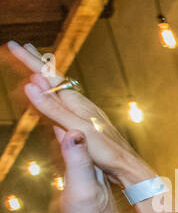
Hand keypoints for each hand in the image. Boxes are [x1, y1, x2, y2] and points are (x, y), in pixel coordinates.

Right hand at [6, 41, 155, 185]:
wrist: (127, 167)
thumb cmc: (105, 149)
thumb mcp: (75, 127)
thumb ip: (53, 108)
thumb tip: (31, 84)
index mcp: (76, 101)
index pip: (49, 76)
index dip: (31, 61)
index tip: (15, 45)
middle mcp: (81, 103)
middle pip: (55, 78)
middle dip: (38, 63)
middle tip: (23, 46)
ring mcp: (84, 112)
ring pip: (60, 89)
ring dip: (46, 77)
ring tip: (36, 67)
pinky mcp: (86, 123)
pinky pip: (65, 102)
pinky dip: (55, 94)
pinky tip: (56, 97)